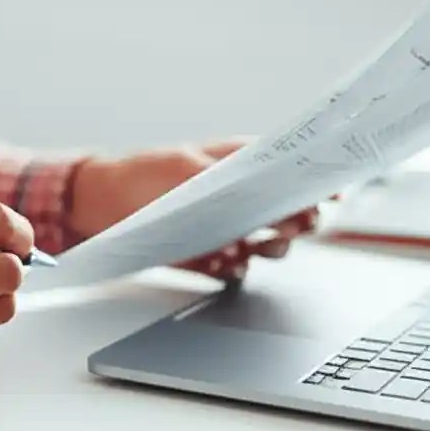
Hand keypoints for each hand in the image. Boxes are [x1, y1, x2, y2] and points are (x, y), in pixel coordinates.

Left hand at [67, 142, 318, 280]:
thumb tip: (257, 188)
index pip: (290, 169)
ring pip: (273, 241)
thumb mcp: (179, 169)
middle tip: (295, 223)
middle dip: (299, 218)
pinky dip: (239, 268)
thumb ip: (222, 180)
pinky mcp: (215, 257)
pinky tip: (227, 263)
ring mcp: (232, 227)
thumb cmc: (139, 174)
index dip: (314, 179)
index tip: (331, 191)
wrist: (98, 209)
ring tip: (259, 245)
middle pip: (290, 210)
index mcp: (240, 162)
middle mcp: (243, 196)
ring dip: (274, 246)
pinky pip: (242, 267)